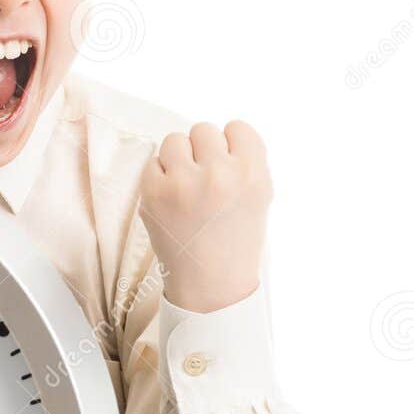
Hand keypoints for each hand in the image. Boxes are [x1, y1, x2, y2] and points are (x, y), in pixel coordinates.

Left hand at [137, 120, 271, 311]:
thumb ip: (246, 160)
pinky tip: (171, 201)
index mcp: (252, 173)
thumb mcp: (260, 195)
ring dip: (178, 160)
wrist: (212, 285)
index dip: (232, 148)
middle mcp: (219, 174)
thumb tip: (222, 133)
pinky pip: (153, 162)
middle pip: (204, 131)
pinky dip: (159, 178)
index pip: (238, 128)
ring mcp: (183, 183)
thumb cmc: (237, 238)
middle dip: (203, 153)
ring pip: (175, 140)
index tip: (229, 170)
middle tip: (206, 182)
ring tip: (186, 188)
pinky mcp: (154, 193)